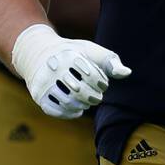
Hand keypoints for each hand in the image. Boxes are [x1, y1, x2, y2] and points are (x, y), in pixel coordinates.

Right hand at [11, 24, 129, 118]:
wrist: (37, 52)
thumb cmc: (72, 53)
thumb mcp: (90, 51)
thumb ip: (109, 61)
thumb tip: (126, 73)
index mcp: (69, 55)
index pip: (91, 76)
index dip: (102, 84)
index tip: (102, 85)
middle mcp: (54, 68)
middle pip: (80, 91)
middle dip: (93, 97)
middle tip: (96, 97)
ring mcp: (43, 82)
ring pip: (68, 102)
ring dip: (82, 106)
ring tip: (87, 103)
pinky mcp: (38, 95)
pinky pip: (55, 110)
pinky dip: (69, 113)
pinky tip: (77, 109)